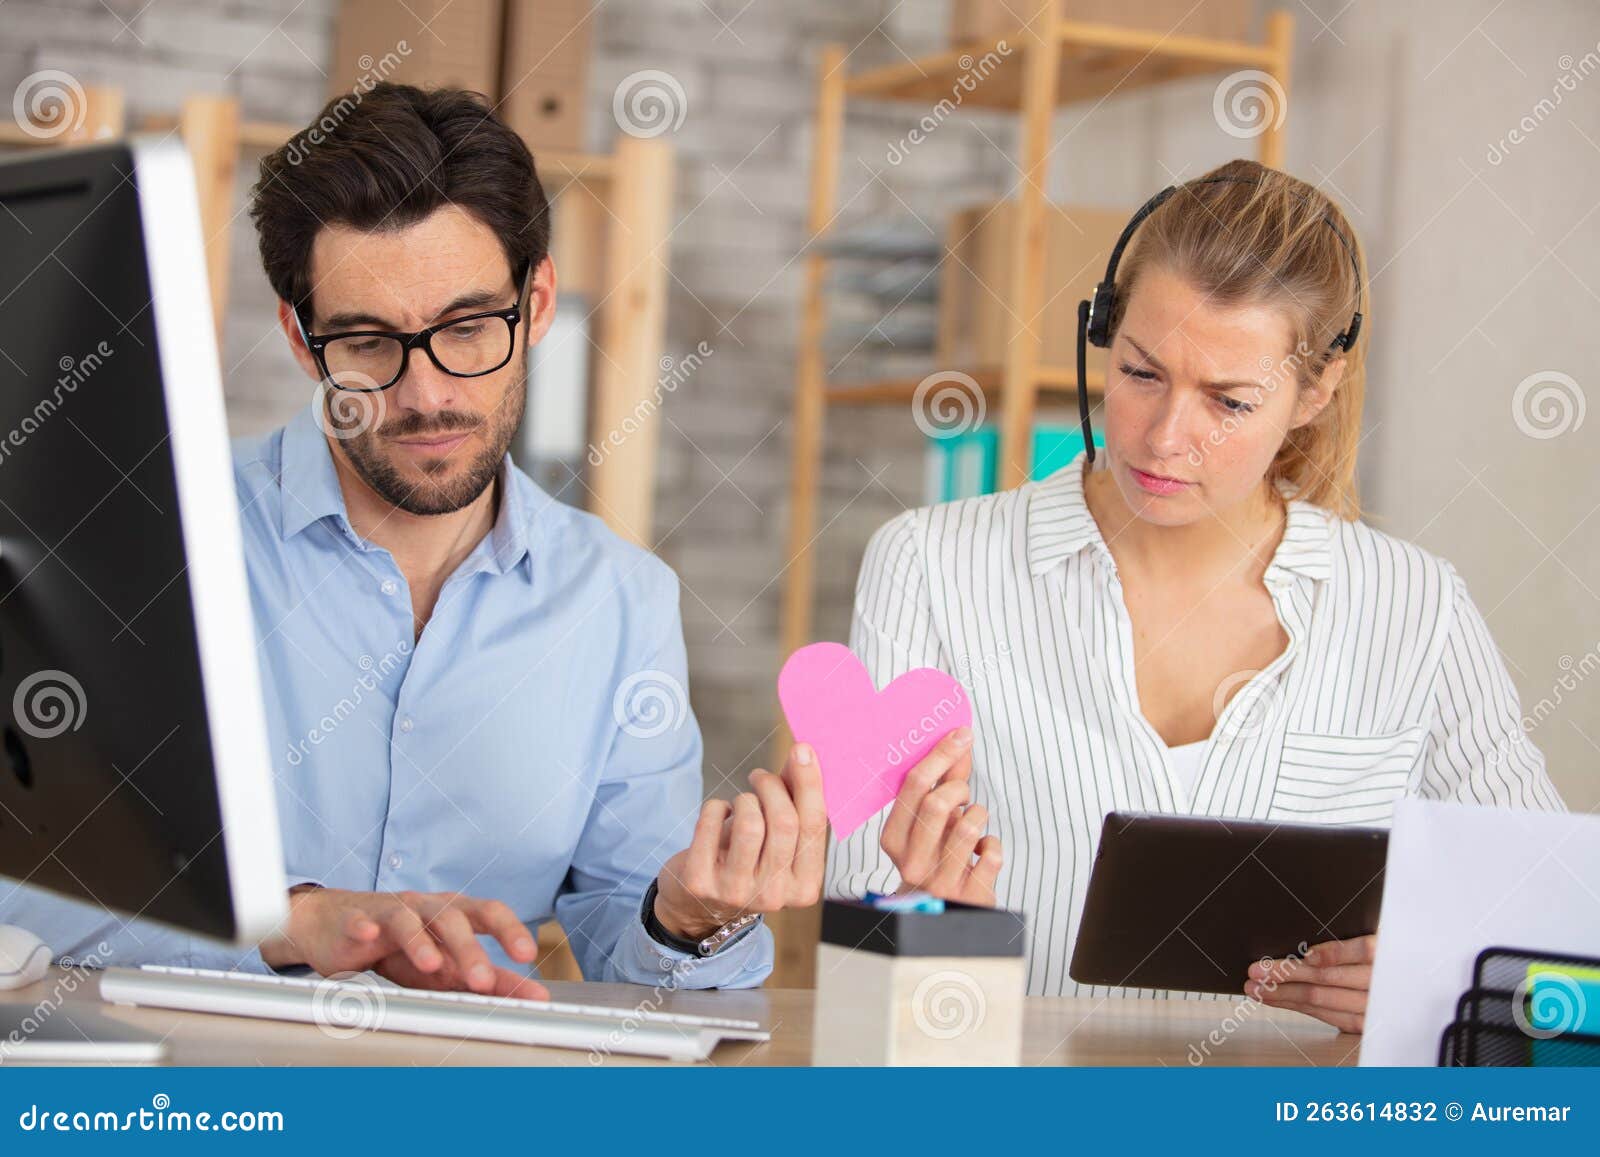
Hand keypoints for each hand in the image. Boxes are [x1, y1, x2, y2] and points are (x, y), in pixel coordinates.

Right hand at [259, 887, 546, 999]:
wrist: (338, 927)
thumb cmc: (399, 948)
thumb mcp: (446, 966)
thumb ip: (488, 979)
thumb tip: (533, 996)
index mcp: (454, 914)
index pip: (489, 914)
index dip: (509, 931)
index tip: (528, 955)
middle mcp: (426, 908)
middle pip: (453, 917)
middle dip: (469, 949)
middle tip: (483, 981)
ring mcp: (390, 911)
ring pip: (409, 919)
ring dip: (421, 942)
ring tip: (431, 966)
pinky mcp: (355, 920)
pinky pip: (360, 920)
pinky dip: (364, 927)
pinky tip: (367, 935)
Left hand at [653, 742, 827, 938]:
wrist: (700, 905)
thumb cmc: (749, 862)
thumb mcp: (778, 842)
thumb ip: (794, 803)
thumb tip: (803, 757)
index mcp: (804, 887)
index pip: (813, 827)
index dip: (809, 784)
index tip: (802, 750)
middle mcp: (774, 896)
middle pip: (783, 821)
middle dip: (772, 786)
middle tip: (760, 775)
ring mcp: (735, 892)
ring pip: (749, 822)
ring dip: (745, 798)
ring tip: (741, 801)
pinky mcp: (700, 881)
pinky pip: (711, 821)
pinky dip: (716, 806)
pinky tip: (719, 814)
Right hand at [879, 727, 1001, 906]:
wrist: (937, 913)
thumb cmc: (934, 857)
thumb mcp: (929, 823)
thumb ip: (944, 782)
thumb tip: (959, 740)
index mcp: (893, 839)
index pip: (913, 786)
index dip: (940, 755)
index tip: (961, 736)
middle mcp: (911, 863)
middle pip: (937, 802)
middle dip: (959, 787)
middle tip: (963, 794)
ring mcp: (940, 882)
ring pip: (968, 825)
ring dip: (978, 814)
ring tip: (973, 822)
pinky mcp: (969, 896)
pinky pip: (991, 852)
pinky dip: (992, 844)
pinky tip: (981, 851)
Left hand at [1245, 934, 1375, 1033]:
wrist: (1401, 985)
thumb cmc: (1378, 954)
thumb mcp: (1371, 933)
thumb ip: (1346, 932)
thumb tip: (1305, 934)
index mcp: (1387, 952)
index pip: (1363, 951)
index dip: (1334, 953)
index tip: (1308, 954)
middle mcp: (1381, 982)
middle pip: (1330, 977)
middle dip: (1288, 973)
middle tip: (1257, 970)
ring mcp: (1371, 1007)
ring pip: (1321, 999)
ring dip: (1283, 993)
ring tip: (1256, 987)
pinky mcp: (1362, 1023)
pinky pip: (1324, 1015)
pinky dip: (1295, 1005)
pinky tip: (1276, 999)